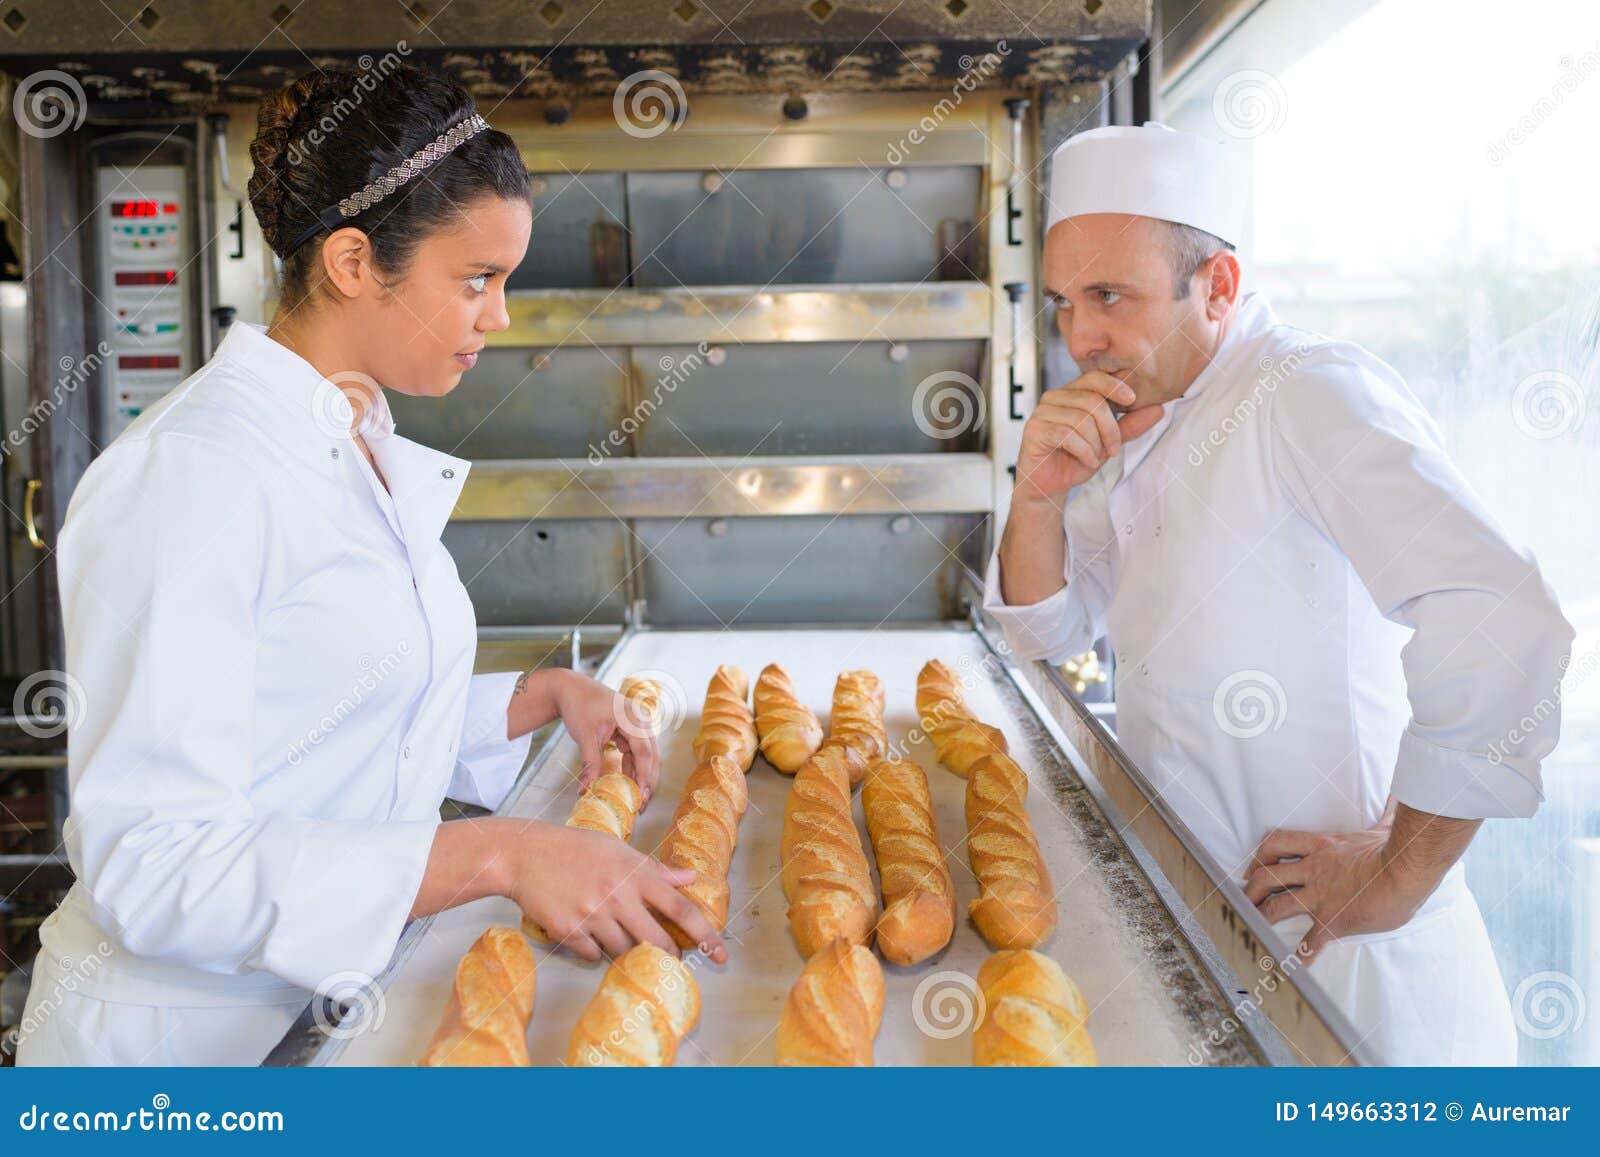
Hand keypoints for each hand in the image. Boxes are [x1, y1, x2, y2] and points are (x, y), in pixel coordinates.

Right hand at [502, 819, 727, 963]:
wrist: (525, 854)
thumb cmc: (575, 848)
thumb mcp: (618, 850)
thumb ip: (654, 869)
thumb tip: (690, 877)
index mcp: (636, 873)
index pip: (680, 909)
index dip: (706, 934)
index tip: (722, 954)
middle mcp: (619, 896)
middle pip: (657, 942)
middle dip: (666, 955)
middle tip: (666, 955)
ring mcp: (593, 915)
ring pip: (624, 951)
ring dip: (623, 948)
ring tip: (609, 926)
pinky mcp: (569, 931)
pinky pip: (593, 955)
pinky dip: (594, 949)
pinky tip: (585, 929)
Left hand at [548, 669, 662, 803]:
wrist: (571, 688)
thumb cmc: (579, 706)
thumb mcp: (585, 736)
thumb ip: (590, 764)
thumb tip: (586, 790)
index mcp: (633, 717)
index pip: (644, 752)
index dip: (644, 776)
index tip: (642, 797)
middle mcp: (641, 719)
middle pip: (651, 755)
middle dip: (648, 780)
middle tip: (642, 805)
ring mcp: (638, 724)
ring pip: (646, 755)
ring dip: (641, 775)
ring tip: (636, 799)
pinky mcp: (631, 729)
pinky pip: (636, 751)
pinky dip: (632, 767)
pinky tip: (628, 783)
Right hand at [1013, 370, 1164, 502]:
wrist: (1049, 486)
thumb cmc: (1074, 460)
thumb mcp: (1108, 442)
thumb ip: (1130, 425)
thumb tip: (1158, 408)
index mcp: (1071, 393)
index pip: (1094, 378)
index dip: (1115, 386)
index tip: (1132, 401)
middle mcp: (1054, 398)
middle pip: (1093, 400)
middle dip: (1110, 428)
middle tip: (1114, 449)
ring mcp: (1042, 413)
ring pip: (1081, 419)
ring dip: (1095, 444)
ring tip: (1094, 458)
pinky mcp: (1034, 430)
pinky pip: (1068, 435)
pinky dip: (1084, 451)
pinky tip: (1086, 461)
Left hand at [1243, 820, 1422, 963]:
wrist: (1405, 873)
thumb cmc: (1395, 850)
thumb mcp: (1381, 827)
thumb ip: (1381, 814)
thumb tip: (1394, 799)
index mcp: (1320, 847)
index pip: (1276, 843)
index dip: (1260, 855)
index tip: (1257, 864)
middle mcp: (1313, 871)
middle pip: (1267, 876)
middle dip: (1251, 888)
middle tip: (1245, 897)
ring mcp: (1319, 897)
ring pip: (1277, 907)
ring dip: (1262, 917)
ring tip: (1254, 925)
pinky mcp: (1332, 921)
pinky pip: (1310, 942)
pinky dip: (1299, 955)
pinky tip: (1290, 964)